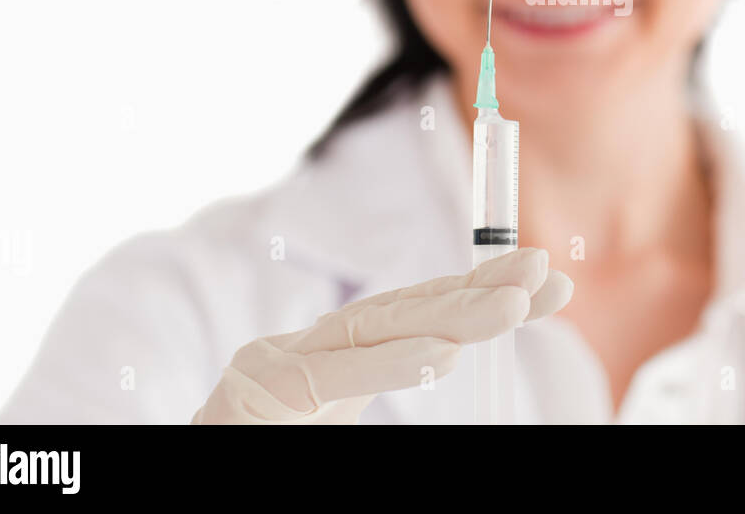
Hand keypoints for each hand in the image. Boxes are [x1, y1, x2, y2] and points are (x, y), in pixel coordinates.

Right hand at [190, 247, 571, 423]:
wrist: (192, 470)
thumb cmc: (269, 446)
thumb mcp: (340, 426)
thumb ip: (394, 376)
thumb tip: (458, 361)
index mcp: (338, 360)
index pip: (422, 318)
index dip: (485, 292)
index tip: (552, 286)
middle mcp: (312, 350)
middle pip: (406, 309)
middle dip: (479, 289)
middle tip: (544, 274)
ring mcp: (280, 365)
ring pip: (374, 328)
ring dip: (449, 315)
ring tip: (512, 306)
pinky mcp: (258, 392)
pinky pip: (331, 375)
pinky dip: (387, 362)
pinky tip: (441, 354)